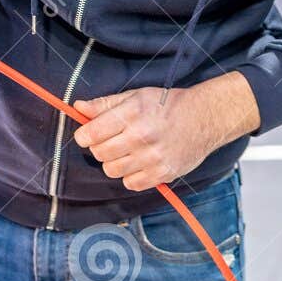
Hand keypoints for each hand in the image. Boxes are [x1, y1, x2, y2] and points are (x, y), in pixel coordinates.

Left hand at [73, 73, 259, 191]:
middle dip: (99, 147)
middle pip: (99, 154)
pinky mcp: (162, 174)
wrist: (203, 119)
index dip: (84, 135)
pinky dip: (130, 175)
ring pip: (112, 171)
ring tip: (126, 151)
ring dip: (114, 162)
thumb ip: (104, 104)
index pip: (92, 134)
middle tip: (111, 140)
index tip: (87, 134)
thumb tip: (78, 107)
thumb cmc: (167, 105)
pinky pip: (130, 184)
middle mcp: (141, 137)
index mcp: (132, 114)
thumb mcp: (135, 96)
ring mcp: (152, 158)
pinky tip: (139, 162)